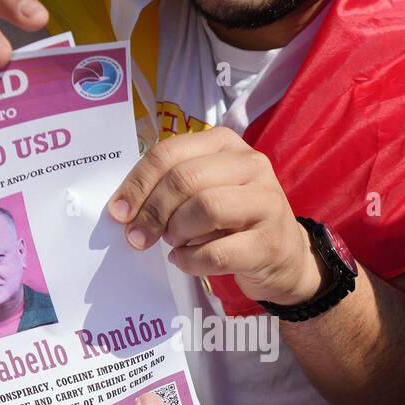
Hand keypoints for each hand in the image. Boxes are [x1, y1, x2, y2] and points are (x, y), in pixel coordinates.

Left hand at [107, 127, 323, 306]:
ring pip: (206, 209)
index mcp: (226, 144)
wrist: (285, 256)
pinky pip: (218, 252)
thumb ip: (171, 187)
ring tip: (172, 244)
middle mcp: (251, 164)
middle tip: (138, 237)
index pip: (169, 153)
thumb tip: (124, 208)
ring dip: (176, 232)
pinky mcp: (270, 241)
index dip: (138, 184)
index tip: (119, 212)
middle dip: (153, 211)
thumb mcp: (205, 190)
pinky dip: (191, 260)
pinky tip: (184, 261)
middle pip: (186, 179)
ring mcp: (266, 201)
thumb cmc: (233, 221)